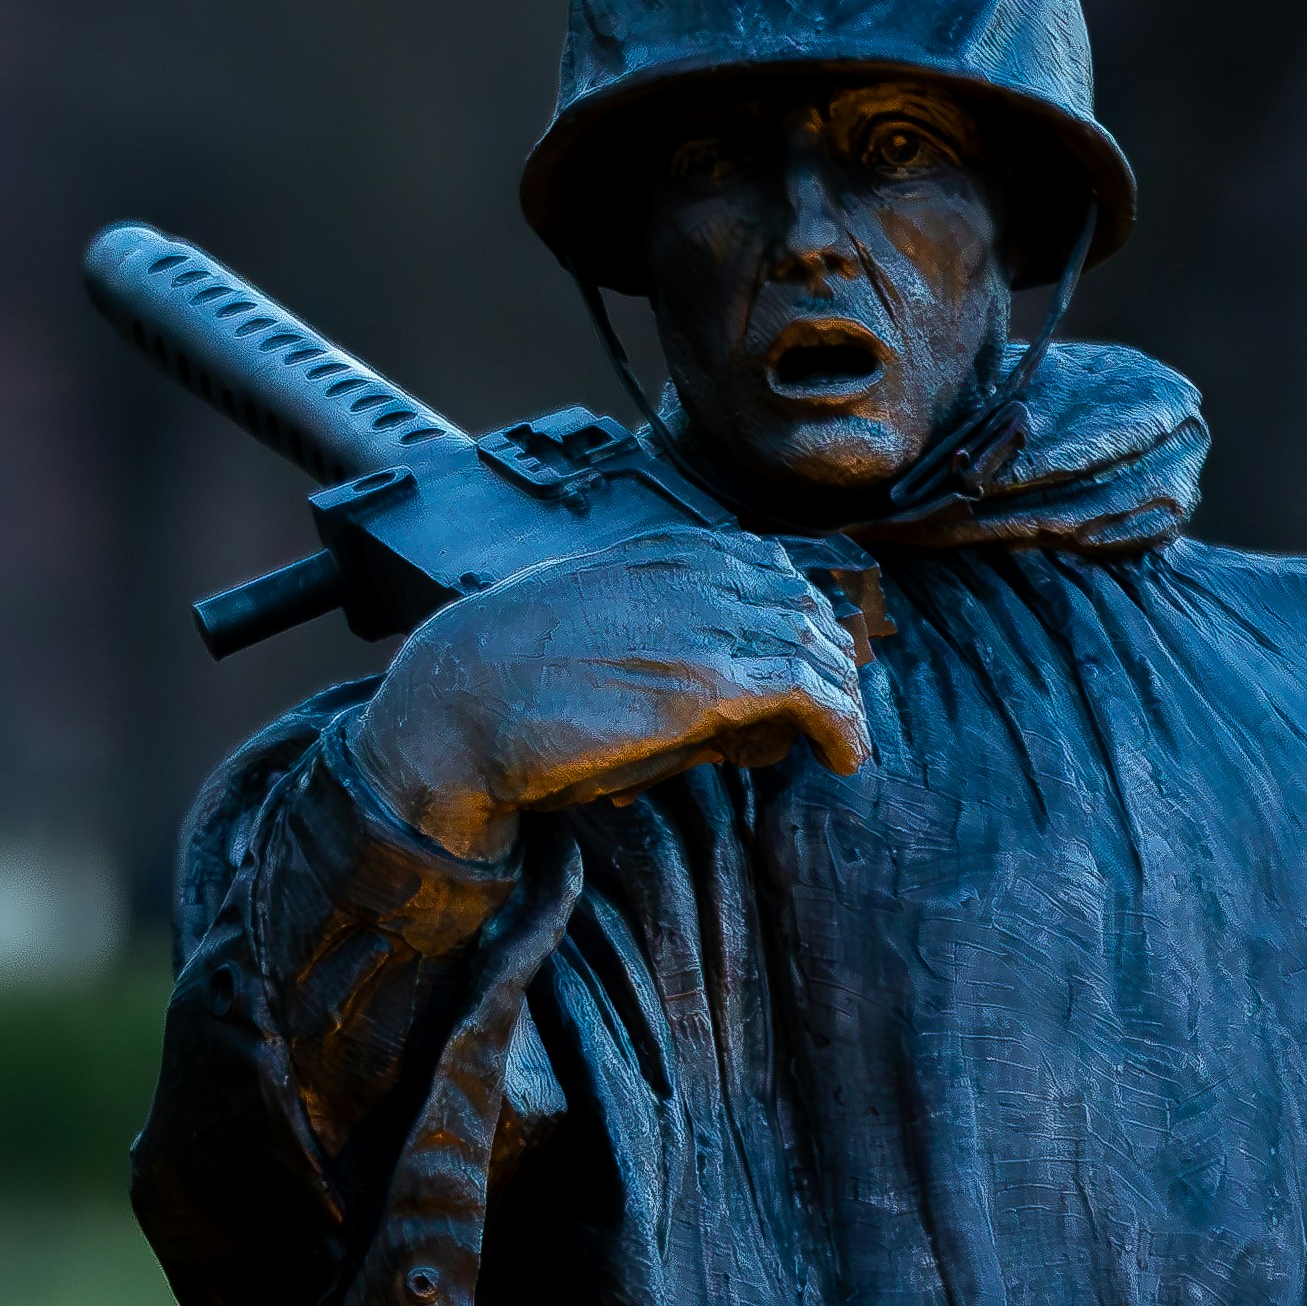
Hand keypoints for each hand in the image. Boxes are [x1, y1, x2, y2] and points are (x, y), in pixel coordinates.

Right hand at [343, 529, 871, 863]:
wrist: (462, 698)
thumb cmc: (509, 672)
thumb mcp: (591, 625)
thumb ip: (655, 634)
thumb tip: (704, 688)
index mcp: (666, 549)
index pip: (770, 568)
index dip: (799, 618)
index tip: (808, 660)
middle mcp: (697, 575)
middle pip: (804, 606)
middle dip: (830, 657)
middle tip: (834, 709)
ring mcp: (708, 625)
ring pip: (817, 644)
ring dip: (841, 694)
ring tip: (842, 739)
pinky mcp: (712, 686)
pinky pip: (812, 693)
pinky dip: (843, 724)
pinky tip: (845, 756)